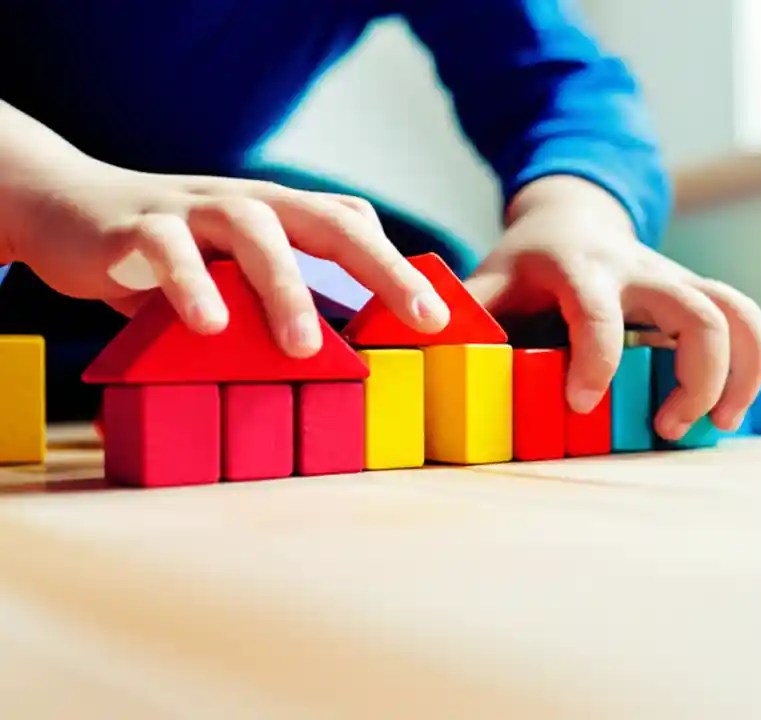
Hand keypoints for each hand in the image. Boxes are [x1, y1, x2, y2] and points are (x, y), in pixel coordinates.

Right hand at [5, 160, 449, 356]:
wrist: (67, 209)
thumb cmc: (173, 255)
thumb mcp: (237, 275)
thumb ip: (286, 299)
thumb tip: (353, 357)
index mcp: (283, 216)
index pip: (357, 229)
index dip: (405, 266)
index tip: (446, 316)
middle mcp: (250, 204)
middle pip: (330, 222)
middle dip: (383, 268)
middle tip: (421, 318)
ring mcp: (194, 209)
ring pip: (253, 231)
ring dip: (285, 287)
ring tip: (305, 346)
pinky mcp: (137, 226)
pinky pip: (169, 248)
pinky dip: (191, 283)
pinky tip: (211, 324)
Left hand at [466, 175, 760, 440]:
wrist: (573, 215)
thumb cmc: (527, 262)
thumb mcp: (487, 281)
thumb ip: (466, 318)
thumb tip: (422, 354)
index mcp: (581, 268)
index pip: (597, 311)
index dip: (596, 359)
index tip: (582, 403)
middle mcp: (640, 271)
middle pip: (694, 311)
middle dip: (697, 374)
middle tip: (671, 428)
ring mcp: (677, 281)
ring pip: (736, 310)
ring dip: (744, 368)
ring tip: (725, 421)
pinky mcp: (699, 293)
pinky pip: (751, 314)